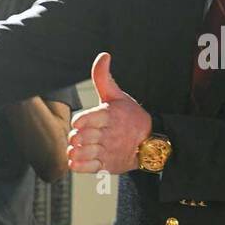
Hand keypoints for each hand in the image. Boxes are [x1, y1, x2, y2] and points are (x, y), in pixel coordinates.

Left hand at [67, 53, 150, 174]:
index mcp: (109, 115)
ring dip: (74, 151)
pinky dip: (77, 164)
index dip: (78, 122)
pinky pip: (86, 167)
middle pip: (80, 137)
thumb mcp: (117, 96)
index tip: (79, 122)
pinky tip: (77, 159)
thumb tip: (103, 56)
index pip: (83, 120)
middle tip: (77, 135)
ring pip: (81, 153)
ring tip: (77, 147)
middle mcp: (108, 134)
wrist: (150, 142)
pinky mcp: (107, 166)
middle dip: (75, 136)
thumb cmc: (130, 116)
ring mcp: (108, 151)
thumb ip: (103, 78)